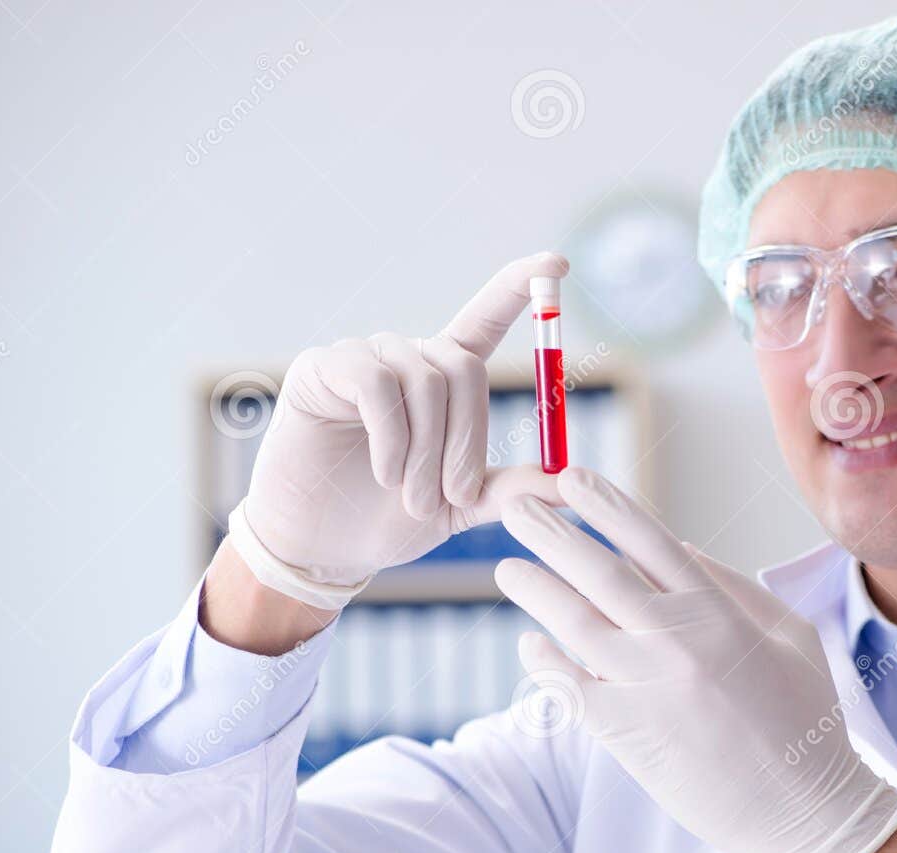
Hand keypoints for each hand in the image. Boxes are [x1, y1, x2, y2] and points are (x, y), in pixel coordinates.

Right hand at [231, 252, 568, 608]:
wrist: (325, 546)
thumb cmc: (391, 520)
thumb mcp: (463, 505)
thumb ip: (513, 489)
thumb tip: (573, 484)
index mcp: (445, 379)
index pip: (486, 317)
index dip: (519, 286)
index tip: (558, 261)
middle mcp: (408, 357)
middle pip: (464, 367)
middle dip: (466, 439)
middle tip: (454, 496)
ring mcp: (364, 356)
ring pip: (423, 381)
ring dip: (427, 450)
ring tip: (412, 497)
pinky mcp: (323, 366)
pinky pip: (377, 384)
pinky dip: (391, 436)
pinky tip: (385, 473)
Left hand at [493, 467, 896, 852]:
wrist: (804, 813)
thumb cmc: (805, 719)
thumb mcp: (788, 635)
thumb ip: (733, 586)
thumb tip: (677, 545)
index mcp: (720, 611)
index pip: (649, 539)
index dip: (604, 504)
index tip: (570, 479)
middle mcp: (679, 641)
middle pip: (599, 571)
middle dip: (550, 533)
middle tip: (514, 507)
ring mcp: (649, 687)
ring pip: (573, 624)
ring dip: (534, 590)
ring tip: (508, 569)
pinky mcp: (627, 734)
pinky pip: (569, 686)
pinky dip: (543, 662)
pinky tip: (529, 645)